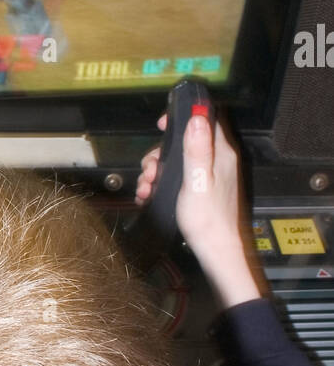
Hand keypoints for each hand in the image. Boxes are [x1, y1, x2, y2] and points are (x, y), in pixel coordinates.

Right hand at [136, 111, 262, 307]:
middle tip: (149, 171)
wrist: (215, 250)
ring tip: (146, 187)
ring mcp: (209, 174)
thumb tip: (196, 116)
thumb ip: (197, 149)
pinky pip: (178, 176)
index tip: (162, 126)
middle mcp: (217, 160)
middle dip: (160, 153)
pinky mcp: (201, 188)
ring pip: (177, 160)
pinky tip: (149, 195)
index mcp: (220, 153)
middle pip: (184, 141)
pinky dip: (162, 183)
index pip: (206, 118)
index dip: (184, 116)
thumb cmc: (207, 218)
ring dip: (156, 170)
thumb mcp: (196, 180)